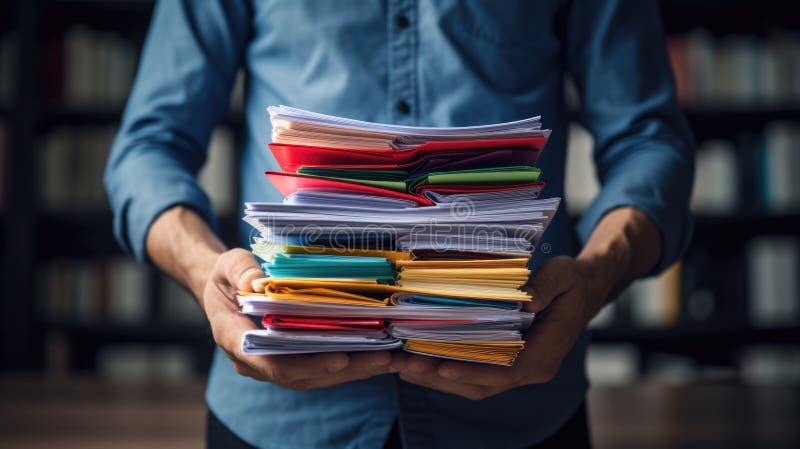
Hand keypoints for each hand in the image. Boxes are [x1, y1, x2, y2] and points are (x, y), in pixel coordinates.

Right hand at [202, 248, 407, 389]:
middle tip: (382, 358)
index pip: (271, 362)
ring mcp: (274, 364)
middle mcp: (255, 361)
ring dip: (354, 370)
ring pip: (316, 376)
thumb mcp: (227, 264)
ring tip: (390, 359)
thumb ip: (239, 270)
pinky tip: (379, 355)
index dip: (307, 363)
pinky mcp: (291, 360)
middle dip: (345, 369)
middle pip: (303, 374)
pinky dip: (350, 363)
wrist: (223, 290)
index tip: (340, 357)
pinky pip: (321, 368)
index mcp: (235, 339)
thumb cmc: (226, 277)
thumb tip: (255, 281)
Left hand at [398, 256, 607, 399]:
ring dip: (438, 378)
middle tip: (406, 366)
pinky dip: (447, 369)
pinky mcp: (507, 361)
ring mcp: (518, 368)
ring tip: (403, 365)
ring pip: (473, 383)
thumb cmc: (573, 281)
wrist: (586, 290)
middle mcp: (530, 369)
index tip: (441, 367)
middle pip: (480, 384)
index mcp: (544, 355)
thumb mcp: (564, 274)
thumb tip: (523, 300)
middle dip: (441, 378)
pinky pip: (474, 372)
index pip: (504, 371)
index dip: (471, 371)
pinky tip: (420, 358)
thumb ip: (544, 287)